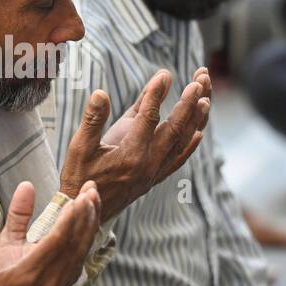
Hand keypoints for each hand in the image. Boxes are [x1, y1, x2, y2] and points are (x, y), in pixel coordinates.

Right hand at [0, 180, 101, 285]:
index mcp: (29, 275)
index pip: (58, 241)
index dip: (72, 217)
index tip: (81, 196)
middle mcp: (49, 283)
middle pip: (76, 244)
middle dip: (87, 214)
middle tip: (93, 189)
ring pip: (80, 253)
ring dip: (89, 227)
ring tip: (94, 202)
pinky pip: (77, 264)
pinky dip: (84, 244)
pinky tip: (86, 229)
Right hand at [60, 68, 208, 221]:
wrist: (85, 211)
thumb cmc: (79, 177)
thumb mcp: (78, 147)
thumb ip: (92, 120)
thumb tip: (100, 93)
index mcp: (129, 156)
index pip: (149, 119)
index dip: (157, 94)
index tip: (165, 74)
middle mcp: (148, 165)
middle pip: (175, 129)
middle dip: (189, 102)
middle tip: (199, 80)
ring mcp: (154, 172)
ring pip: (182, 142)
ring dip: (195, 119)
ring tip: (206, 95)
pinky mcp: (155, 178)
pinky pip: (178, 159)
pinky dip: (189, 145)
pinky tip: (199, 133)